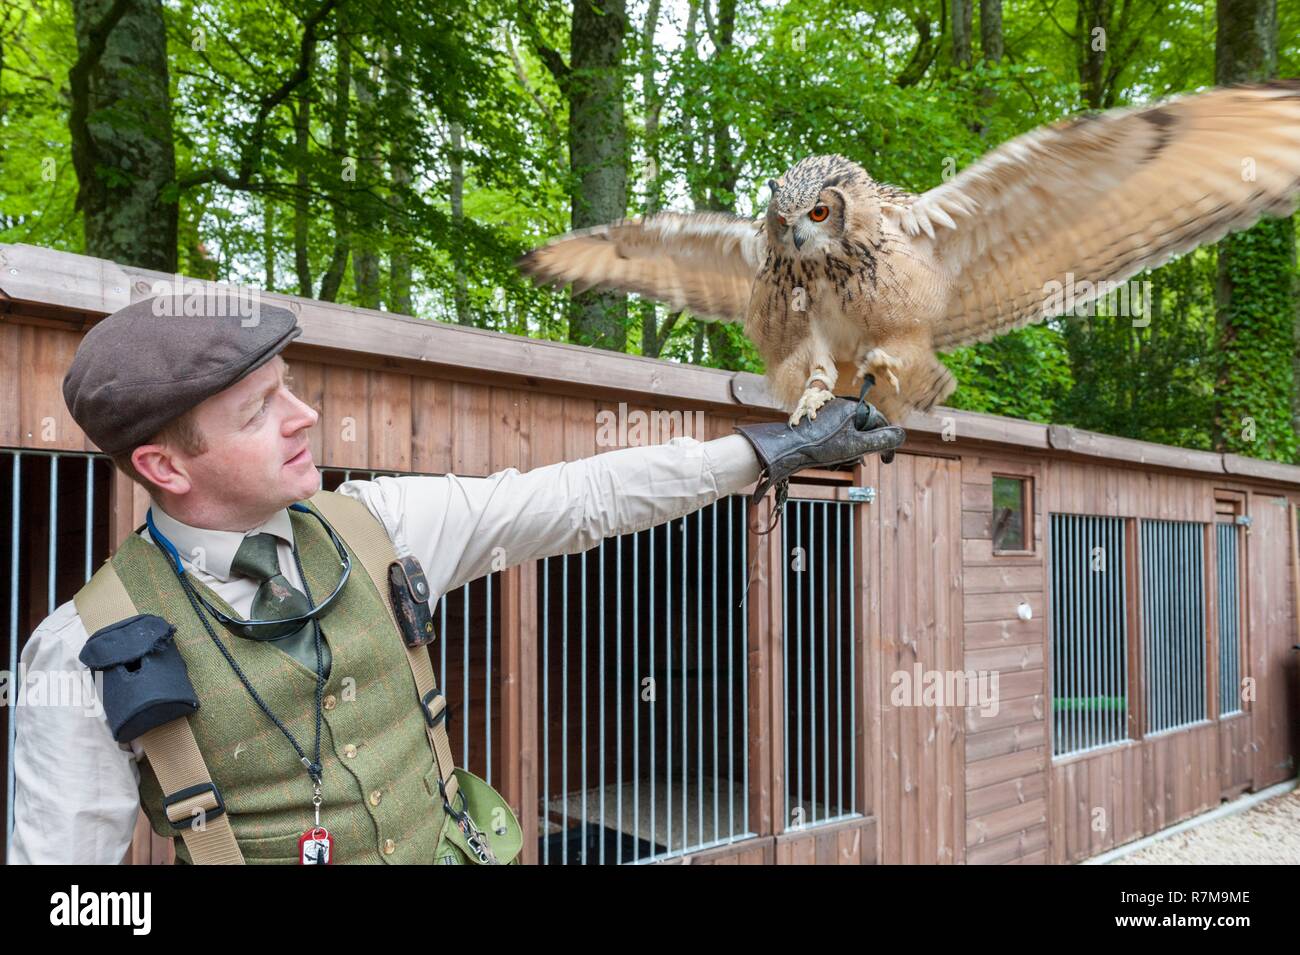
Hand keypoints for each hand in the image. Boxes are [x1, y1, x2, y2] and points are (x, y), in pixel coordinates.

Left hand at [734, 396, 904, 505]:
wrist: (785, 449)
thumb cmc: (821, 446)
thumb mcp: (856, 445)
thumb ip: (881, 440)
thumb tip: (902, 436)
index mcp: (852, 407)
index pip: (879, 423)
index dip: (887, 443)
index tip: (888, 462)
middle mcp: (840, 406)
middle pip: (863, 429)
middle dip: (863, 447)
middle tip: (857, 460)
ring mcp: (827, 414)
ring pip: (848, 434)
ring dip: (849, 450)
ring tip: (837, 459)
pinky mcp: (816, 424)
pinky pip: (834, 436)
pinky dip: (836, 448)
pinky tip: (827, 458)